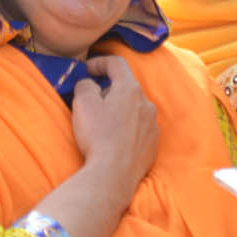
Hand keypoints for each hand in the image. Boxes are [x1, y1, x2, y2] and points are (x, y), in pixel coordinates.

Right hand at [72, 56, 158, 196]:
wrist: (114, 174)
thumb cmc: (97, 136)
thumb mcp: (83, 104)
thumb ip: (85, 85)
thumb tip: (89, 84)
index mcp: (130, 89)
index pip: (117, 64)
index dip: (99, 62)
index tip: (87, 70)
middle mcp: (146, 103)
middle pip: (126, 87)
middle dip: (108, 89)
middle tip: (91, 100)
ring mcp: (153, 124)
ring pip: (134, 108)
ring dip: (119, 110)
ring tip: (102, 122)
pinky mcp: (154, 143)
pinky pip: (139, 128)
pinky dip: (127, 128)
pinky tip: (114, 139)